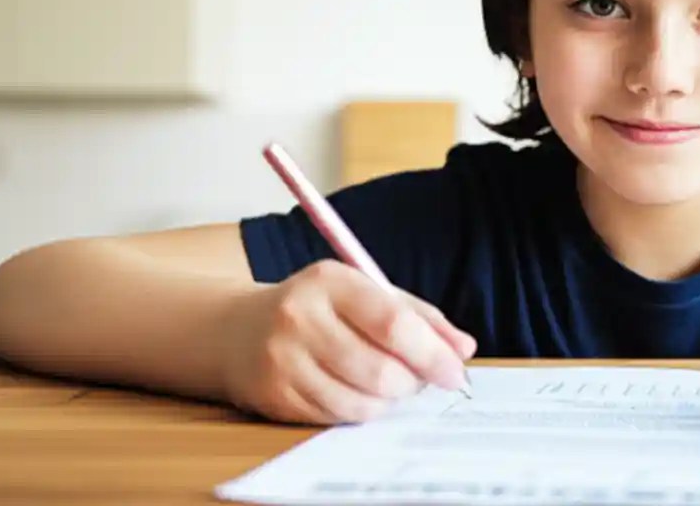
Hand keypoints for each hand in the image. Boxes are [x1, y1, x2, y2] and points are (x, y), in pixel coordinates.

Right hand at [220, 259, 476, 424]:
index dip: (431, 353)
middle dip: (413, 383)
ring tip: (389, 385)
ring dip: (389, 401)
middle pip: (379, 370)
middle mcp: (300, 317)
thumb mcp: (367, 294)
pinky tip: (357, 392)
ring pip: (360, 401)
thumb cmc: (320, 309)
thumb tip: (463, 349)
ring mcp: (282, 359)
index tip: (455, 372)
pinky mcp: (274, 396)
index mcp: (331, 281)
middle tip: (419, 380)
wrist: (237, 331)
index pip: (392, 323)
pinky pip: (337, 417)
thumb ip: (420, 317)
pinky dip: (360, 411)